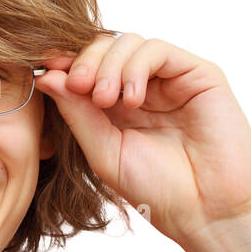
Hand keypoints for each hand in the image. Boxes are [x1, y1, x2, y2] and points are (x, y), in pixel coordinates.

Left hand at [35, 33, 250, 247]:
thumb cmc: (156, 190)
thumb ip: (78, 115)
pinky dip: (137, 67)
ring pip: (130, 43)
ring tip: (106, 101)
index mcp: (116, 108)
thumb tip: (47, 78)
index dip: (65, 64)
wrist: (204, 209)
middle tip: (78, 86)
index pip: (87, 69)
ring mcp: (170, 79)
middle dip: (86, 62)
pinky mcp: (197, 74)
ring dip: (109, 65)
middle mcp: (142, 88)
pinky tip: (132, 99)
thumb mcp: (104, 152)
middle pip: (106, 48)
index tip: (46, 70)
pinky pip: (158, 50)